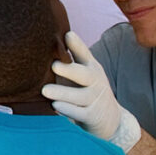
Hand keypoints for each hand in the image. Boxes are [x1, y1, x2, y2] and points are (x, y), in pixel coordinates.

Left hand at [41, 32, 140, 151]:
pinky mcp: (93, 116)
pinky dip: (68, 111)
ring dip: (62, 93)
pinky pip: (80, 113)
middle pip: (84, 74)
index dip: (77, 45)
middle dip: (69, 70)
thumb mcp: (83, 73)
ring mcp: (95, 99)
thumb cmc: (87, 90)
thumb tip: (43, 43)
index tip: (67, 35)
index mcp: (91, 67)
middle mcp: (96, 82)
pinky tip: (55, 107)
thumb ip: (68, 60)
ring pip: (80, 96)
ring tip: (45, 91)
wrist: (112, 119)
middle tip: (53, 66)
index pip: (84, 54)